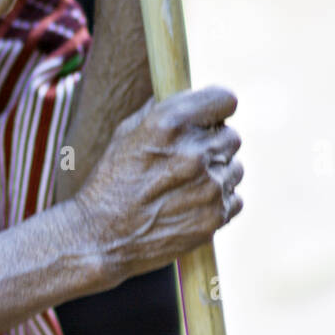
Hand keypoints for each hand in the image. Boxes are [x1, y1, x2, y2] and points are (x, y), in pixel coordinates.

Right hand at [74, 84, 242, 280]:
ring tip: (183, 188)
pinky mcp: (215, 216)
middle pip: (231, 136)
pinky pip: (234, 198)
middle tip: (187, 160)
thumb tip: (189, 94)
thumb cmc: (110, 183)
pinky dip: (218, 202)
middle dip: (213, 144)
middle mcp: (194, 152)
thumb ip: (163, 111)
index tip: (211, 118)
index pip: (225, 99)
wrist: (99, 239)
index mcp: (170, 124)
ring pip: (234, 168)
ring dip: (216, 174)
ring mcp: (208, 187)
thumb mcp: (127, 135)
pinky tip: (189, 206)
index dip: (217, 108)